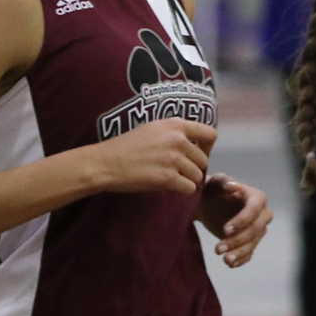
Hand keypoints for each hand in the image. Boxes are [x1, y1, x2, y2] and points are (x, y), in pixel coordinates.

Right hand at [94, 119, 213, 194]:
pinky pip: (189, 189)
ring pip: (197, 176)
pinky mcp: (168, 178)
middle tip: (177, 171)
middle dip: (193, 168)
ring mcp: (174, 159)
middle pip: (203, 160)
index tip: (196, 154)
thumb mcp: (152, 128)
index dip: (207, 147)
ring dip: (186, 180)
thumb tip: (193, 145)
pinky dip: (180, 191)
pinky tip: (167, 187)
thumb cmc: (126, 146)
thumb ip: (174, 133)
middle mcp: (178, 140)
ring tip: (169, 178)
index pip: (210, 134)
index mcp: (175, 125)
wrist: (106, 162)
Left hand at [197, 174, 272, 267]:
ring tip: (224, 259)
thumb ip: (223, 181)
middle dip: (238, 240)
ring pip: (252, 244)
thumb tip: (231, 185)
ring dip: (238, 252)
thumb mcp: (215, 182)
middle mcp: (262, 215)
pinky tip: (229, 264)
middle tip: (218, 248)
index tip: (225, 230)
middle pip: (255, 230)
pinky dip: (240, 259)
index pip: (255, 210)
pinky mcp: (250, 243)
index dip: (242, 221)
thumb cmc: (213, 190)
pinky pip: (249, 254)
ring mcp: (257, 230)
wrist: (207, 205)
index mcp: (257, 198)